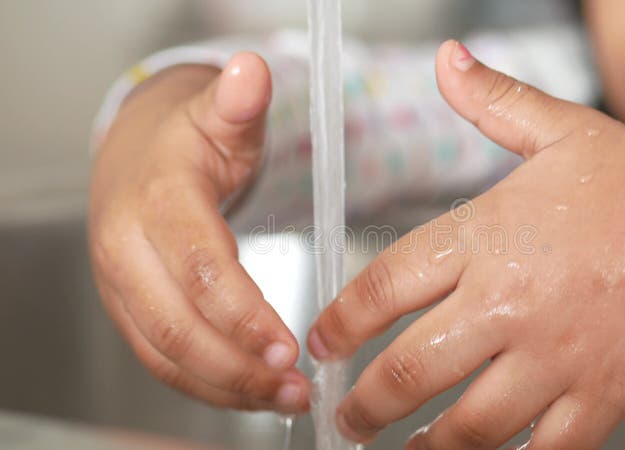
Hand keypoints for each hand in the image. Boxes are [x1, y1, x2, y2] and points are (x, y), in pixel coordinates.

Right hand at [89, 53, 309, 412]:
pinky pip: (164, 362)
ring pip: (168, 356)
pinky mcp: (130, 312)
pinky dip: (209, 384)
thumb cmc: (185, 145)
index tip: (290, 345)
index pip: (199, 270)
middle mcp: (127, 253)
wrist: (134, 162)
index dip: (244, 314)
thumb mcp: (216, 117)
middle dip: (239, 366)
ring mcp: (123, 289)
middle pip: (178, 327)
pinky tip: (252, 393)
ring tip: (286, 399)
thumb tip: (252, 69)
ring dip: (228, 386)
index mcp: (156, 203)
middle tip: (297, 386)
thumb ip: (237, 103)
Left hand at [307, 41, 624, 448]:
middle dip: (366, 404)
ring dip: (423, 448)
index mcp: (489, 236)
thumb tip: (448, 62)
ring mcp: (558, 354)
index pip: (386, 285)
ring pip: (469, 426)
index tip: (323, 343)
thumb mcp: (558, 129)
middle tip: (347, 416)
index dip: (341, 321)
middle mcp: (512, 300)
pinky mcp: (605, 393)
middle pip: (410, 369)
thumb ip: (492, 101)